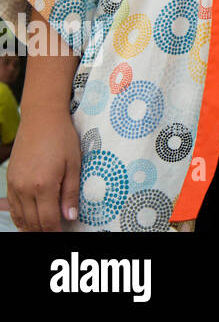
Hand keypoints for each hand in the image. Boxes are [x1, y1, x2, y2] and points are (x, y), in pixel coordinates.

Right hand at [8, 105, 81, 231]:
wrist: (41, 119)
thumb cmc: (62, 139)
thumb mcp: (74, 164)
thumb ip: (71, 193)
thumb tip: (70, 217)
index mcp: (44, 186)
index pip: (48, 220)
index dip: (55, 231)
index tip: (63, 234)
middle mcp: (25, 189)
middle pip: (33, 222)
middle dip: (44, 231)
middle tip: (55, 233)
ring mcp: (14, 185)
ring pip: (20, 217)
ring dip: (31, 227)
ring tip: (43, 231)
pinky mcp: (10, 180)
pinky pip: (13, 206)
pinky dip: (20, 217)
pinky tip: (29, 220)